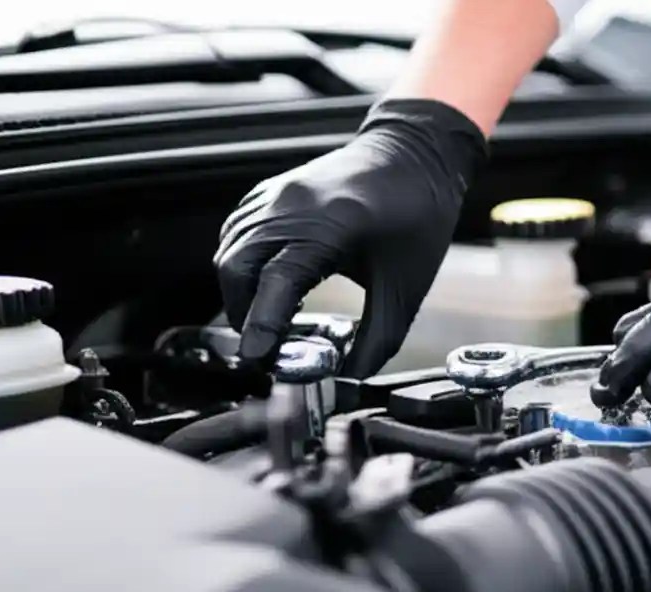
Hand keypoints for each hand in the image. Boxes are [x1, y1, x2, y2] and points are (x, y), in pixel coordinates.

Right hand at [214, 99, 486, 377]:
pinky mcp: (272, 190)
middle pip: (237, 268)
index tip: (257, 360)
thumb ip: (376, 341)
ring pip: (230, 250)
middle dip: (244, 314)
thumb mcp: (405, 288)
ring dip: (240, 291)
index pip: (276, 282)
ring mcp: (277, 193)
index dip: (261, 326)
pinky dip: (242, 264)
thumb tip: (350, 380)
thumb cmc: (419, 215)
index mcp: (329, 225)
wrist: (417, 153)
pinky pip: (238, 232)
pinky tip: (267, 286)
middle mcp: (292, 204)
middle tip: (265, 347)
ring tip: (268, 321)